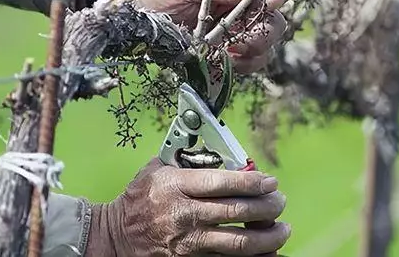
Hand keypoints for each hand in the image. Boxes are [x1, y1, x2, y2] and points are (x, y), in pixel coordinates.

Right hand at [85, 158, 289, 256]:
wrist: (115, 237)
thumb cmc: (140, 197)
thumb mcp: (157, 168)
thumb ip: (187, 158)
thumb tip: (223, 151)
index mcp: (176, 186)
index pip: (221, 183)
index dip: (251, 181)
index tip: (270, 181)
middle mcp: (183, 215)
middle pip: (235, 212)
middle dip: (266, 207)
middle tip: (280, 201)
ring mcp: (187, 243)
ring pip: (237, 244)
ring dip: (267, 237)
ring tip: (283, 228)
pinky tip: (269, 252)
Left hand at [108, 0, 294, 72]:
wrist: (133, 10)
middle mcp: (244, 4)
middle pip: (277, 17)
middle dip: (267, 29)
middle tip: (244, 37)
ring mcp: (237, 29)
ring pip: (266, 43)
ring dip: (255, 50)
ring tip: (230, 51)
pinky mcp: (227, 52)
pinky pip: (249, 62)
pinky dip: (241, 65)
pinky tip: (222, 61)